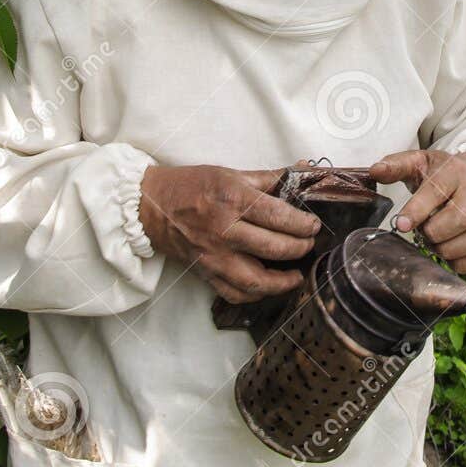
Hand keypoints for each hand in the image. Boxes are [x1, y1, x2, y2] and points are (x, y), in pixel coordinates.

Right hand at [137, 164, 320, 302]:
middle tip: (309, 244)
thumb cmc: (192, 186)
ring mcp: (213, 256)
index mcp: (232, 200)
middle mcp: (223, 230)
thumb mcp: (232, 174)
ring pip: (257, 280)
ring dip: (283, 281)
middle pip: (274, 247)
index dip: (302, 224)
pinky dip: (256, 295)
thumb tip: (304, 171)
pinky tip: (270, 286)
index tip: (313, 226)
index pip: (278, 216)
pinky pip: (235, 293)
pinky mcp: (205, 273)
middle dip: (300, 248)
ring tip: (297, 275)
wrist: (151, 206)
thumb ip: (269, 178)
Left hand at [366, 149, 465, 275]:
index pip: (438, 190)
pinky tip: (448, 256)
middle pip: (462, 218)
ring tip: (434, 243)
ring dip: (447, 250)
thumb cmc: (442, 173)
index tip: (402, 224)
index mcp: (452, 173)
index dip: (419, 209)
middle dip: (435, 232)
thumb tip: (374, 171)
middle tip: (422, 233)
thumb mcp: (419, 161)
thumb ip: (396, 165)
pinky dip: (461, 264)